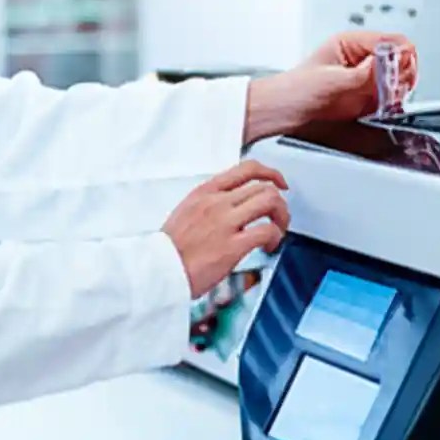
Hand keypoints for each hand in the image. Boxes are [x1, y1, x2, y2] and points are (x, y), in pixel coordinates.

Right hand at [162, 161, 290, 297]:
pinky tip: (268, 247)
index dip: (270, 173)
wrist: (157, 270)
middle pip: (264, 186)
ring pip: (270, 202)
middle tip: (278, 217)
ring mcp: (225, 222)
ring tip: (276, 231)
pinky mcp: (233, 246)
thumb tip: (231, 205)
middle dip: (279, 202)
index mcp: (205, 192)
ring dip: (281, 217)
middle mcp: (217, 202)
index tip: (278, 183)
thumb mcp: (186, 211)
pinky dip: (275, 237)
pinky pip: (267, 231)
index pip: (246, 169)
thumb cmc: (169, 249)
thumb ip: (209, 204)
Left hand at [243, 31, 417, 144]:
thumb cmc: (295, 90)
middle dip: (402, 76)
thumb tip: (389, 63)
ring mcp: (366, 78)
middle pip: (403, 60)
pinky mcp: (366, 97)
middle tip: (391, 90)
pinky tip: (379, 109)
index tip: (399, 73)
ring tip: (383, 100)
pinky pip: (391, 98)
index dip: (402, 57)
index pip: (394, 41)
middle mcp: (362, 58)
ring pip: (401, 79)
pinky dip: (391, 104)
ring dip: (398, 91)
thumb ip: (363, 74)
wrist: (282, 113)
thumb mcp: (331, 80)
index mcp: (352, 43)